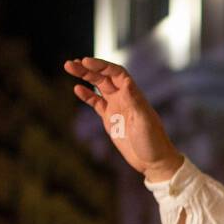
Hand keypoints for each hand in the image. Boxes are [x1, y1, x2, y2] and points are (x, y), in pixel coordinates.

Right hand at [63, 57, 183, 179]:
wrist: (153, 161)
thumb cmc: (153, 142)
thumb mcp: (145, 122)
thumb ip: (135, 103)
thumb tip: (126, 84)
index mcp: (133, 95)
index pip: (116, 73)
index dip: (101, 66)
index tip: (85, 62)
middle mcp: (125, 97)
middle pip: (104, 77)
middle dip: (87, 69)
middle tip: (70, 64)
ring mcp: (117, 107)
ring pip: (98, 86)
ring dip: (85, 77)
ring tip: (69, 68)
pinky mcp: (110, 119)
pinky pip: (96, 103)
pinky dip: (87, 95)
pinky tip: (77, 88)